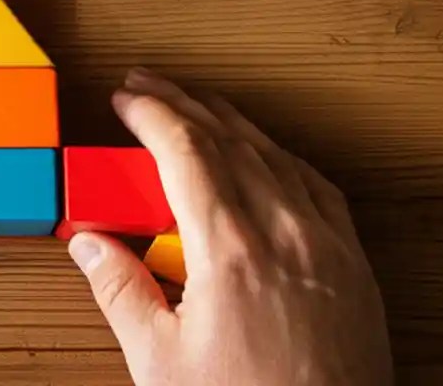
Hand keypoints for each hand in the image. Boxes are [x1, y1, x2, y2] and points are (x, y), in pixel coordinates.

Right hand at [69, 68, 392, 385]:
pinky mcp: (353, 265)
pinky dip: (280, 156)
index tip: (125, 97)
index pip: (186, 151)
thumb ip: (121, 293)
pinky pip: (315, 185)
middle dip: (182, 102)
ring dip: (229, 121)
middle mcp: (285, 233)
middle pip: (228, 139)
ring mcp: (327, 245)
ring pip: (274, 154)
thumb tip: (89, 244)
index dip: (151, 113)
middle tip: (146, 83)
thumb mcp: (161, 363)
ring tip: (194, 105)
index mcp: (232, 251)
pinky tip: (266, 155)